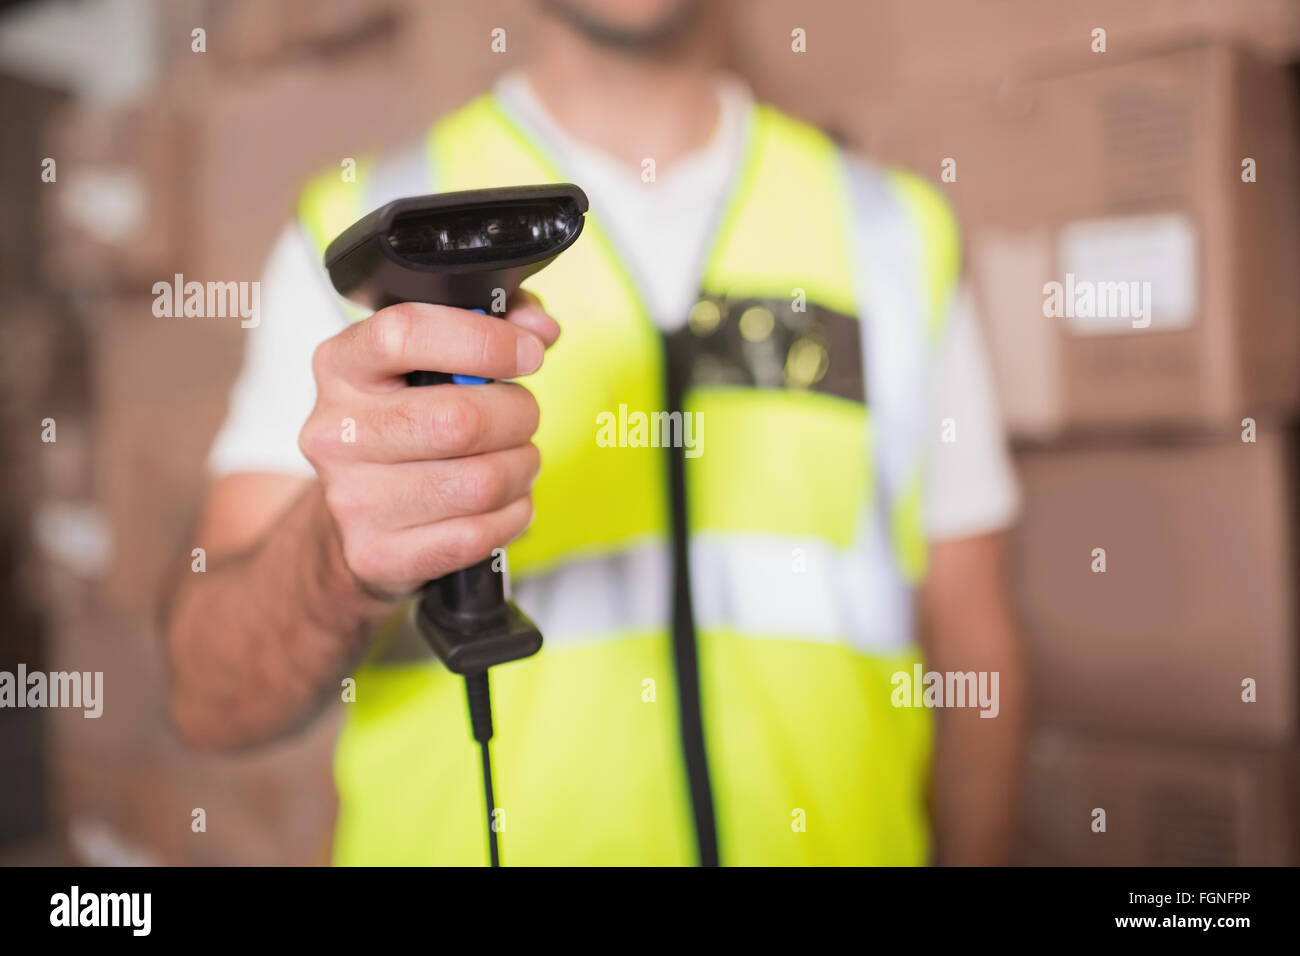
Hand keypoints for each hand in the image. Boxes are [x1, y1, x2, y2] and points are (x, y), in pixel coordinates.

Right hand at [299, 292, 557, 598]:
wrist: (359, 518)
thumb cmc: (409, 424)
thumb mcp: (432, 360)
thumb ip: (491, 323)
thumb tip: (539, 329)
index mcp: (341, 367)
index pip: (405, 333)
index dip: (484, 340)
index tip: (528, 352)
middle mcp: (335, 432)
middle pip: (459, 420)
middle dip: (517, 415)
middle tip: (521, 416)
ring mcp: (351, 499)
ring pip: (480, 482)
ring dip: (521, 468)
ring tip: (514, 460)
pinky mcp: (376, 553)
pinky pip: (478, 535)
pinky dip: (512, 515)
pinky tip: (503, 502)